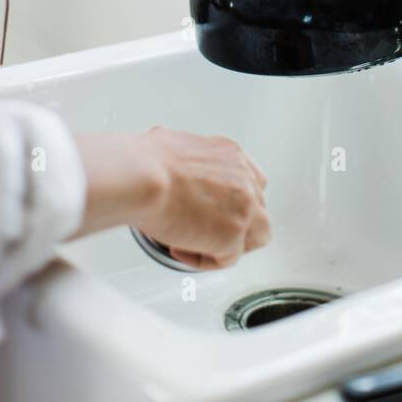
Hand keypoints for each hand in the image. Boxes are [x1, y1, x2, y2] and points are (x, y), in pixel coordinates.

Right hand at [73, 127, 271, 269]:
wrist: (142, 176)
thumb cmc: (146, 160)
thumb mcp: (172, 142)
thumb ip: (184, 158)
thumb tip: (170, 164)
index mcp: (231, 155)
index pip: (252, 182)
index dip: (236, 201)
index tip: (216, 209)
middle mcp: (244, 178)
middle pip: (259, 210)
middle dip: (235, 224)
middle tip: (207, 230)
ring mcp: (244, 207)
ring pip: (256, 237)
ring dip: (229, 244)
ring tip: (199, 244)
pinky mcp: (233, 235)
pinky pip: (226, 259)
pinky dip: (203, 259)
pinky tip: (180, 248)